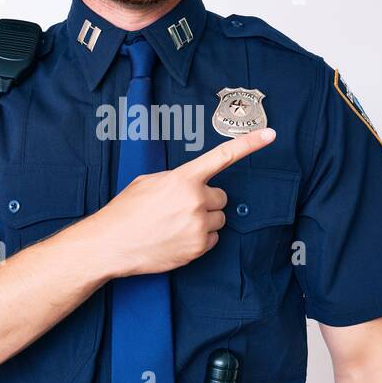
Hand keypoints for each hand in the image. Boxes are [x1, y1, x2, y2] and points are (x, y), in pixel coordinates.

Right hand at [88, 127, 276, 278]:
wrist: (111, 244)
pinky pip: (213, 240)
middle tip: (181, 208)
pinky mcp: (198, 248)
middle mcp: (195, 200)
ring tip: (175, 225)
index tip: (270, 134)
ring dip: (204, 221)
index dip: (249, 144)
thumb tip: (192, 183)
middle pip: (221, 197)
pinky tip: (177, 238)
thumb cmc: (126, 211)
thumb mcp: (149, 182)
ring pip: (218, 219)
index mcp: (183, 178)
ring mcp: (198, 226)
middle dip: (207, 201)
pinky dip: (200, 239)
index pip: (223, 156)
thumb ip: (177, 179)